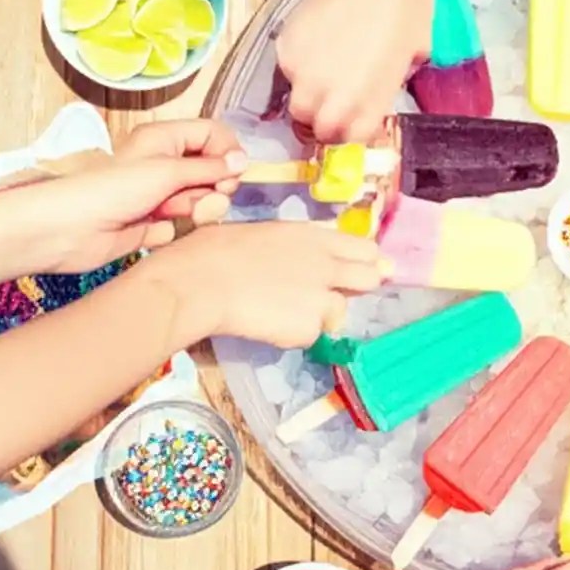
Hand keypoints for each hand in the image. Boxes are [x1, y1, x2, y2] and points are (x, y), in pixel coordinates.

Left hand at [29, 119, 244, 272]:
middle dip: (213, 187)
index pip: (213, 135)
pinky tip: (154, 229)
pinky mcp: (156, 223)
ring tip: (168, 213)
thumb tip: (244, 161)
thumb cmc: (112, 189)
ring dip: (194, 209)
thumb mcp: (167, 171)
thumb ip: (210, 168)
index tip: (234, 172)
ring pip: (202, 200)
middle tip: (204, 196)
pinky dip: (176, 228)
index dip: (228, 152)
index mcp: (165, 139)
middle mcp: (165, 164)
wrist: (70, 230)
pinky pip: (185, 224)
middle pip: (213, 171)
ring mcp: (161, 195)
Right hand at [129, 222, 389, 348]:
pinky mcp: (310, 327)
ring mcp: (322, 297)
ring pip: (341, 312)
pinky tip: (268, 325)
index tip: (355, 270)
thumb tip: (298, 256)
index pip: (365, 248)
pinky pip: (312, 335)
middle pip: (371, 278)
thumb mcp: (260, 233)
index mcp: (313, 236)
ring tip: (283, 312)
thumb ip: (292, 246)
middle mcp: (327, 264)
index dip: (363, 261)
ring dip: (320, 315)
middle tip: (333, 295)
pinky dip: (294, 335)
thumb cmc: (212, 251)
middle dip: (359, 288)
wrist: (198, 283)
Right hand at [275, 0, 432, 142]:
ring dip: (308, 94)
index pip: (347, 141)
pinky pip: (287, 66)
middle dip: (323, 120)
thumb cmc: (406, 17)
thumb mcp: (406, 66)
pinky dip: (298, 62)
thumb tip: (373, 93)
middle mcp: (331, 100)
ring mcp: (304, 75)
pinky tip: (316, 44)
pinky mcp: (287, 48)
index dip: (349, 134)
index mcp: (367, 109)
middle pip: (313, 130)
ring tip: (324, 72)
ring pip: (296, 100)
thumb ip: (383, 91)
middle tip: (334, 101)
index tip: (352, 124)